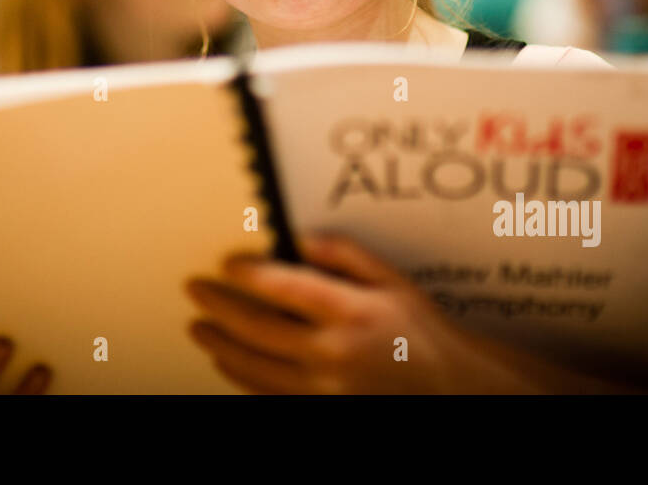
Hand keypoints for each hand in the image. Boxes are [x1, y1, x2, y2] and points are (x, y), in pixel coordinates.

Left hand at [186, 234, 567, 393]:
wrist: (452, 388)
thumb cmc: (422, 332)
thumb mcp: (391, 281)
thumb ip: (345, 255)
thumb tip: (299, 238)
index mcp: (352, 313)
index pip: (285, 288)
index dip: (249, 275)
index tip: (227, 263)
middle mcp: (334, 353)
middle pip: (259, 330)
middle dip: (220, 309)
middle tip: (195, 291)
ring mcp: (326, 389)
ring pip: (256, 369)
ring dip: (221, 347)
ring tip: (200, 328)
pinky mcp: (322, 410)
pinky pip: (270, 396)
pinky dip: (243, 378)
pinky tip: (228, 362)